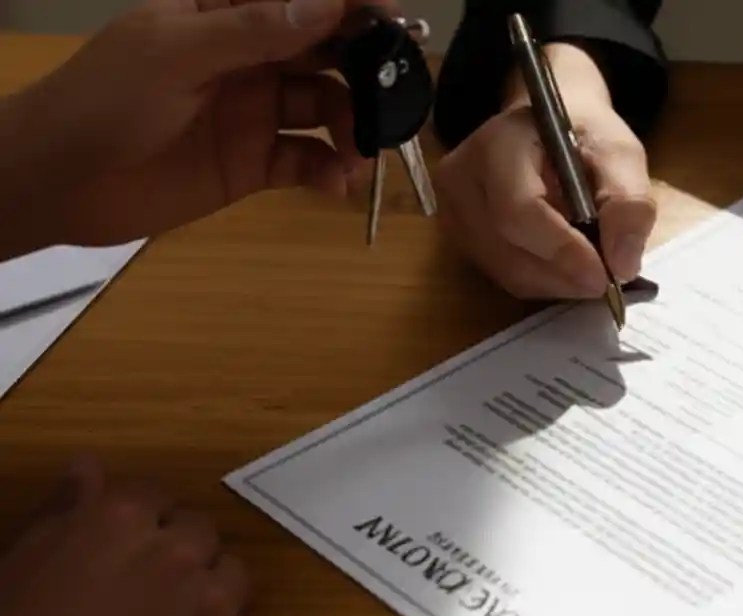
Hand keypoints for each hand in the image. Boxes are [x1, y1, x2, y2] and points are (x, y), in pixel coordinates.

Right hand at [0, 458, 256, 615]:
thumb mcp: (16, 573)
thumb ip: (60, 514)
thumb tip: (87, 467)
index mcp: (118, 524)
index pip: (151, 495)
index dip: (135, 522)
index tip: (120, 548)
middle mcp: (178, 555)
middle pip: (198, 533)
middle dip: (175, 553)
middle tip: (140, 594)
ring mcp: (216, 608)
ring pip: (231, 578)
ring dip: (206, 594)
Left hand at [1, 0, 392, 251]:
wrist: (57, 182)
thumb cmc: (104, 101)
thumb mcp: (175, 53)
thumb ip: (252, 30)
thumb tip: (328, 3)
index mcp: (222, 13)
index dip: (350, 4)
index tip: (396, 20)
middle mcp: (247, 57)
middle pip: (324, 51)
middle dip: (365, 69)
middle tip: (398, 94)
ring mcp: (253, 110)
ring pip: (326, 108)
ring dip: (354, 126)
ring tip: (365, 152)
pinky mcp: (253, 164)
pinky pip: (307, 161)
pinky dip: (329, 171)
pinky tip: (337, 183)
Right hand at [436, 42, 656, 298]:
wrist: (545, 125)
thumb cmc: (583, 134)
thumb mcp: (620, 153)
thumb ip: (629, 203)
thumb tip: (623, 265)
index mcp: (496, 145)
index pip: (517, 210)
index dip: (561, 250)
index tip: (605, 276)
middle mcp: (461, 180)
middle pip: (508, 251)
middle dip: (565, 275)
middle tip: (608, 281)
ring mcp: (453, 212)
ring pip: (507, 272)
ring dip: (557, 283)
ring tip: (591, 270)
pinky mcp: (460, 237)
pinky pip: (503, 277)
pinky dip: (543, 282)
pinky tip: (567, 267)